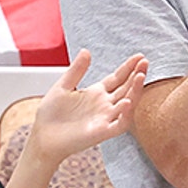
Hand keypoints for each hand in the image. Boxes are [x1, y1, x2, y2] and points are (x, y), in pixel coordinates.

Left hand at [25, 49, 146, 166]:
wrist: (42, 135)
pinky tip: (127, 102)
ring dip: (134, 91)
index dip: (128, 68)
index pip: (117, 78)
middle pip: (125, 88)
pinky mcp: (102, 132)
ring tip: (140, 76)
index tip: (139, 56)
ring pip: (127, 104)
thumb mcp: (63, 86)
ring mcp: (105, 118)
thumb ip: (77, 70)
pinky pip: (119, 124)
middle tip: (145, 62)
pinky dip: (125, 114)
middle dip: (136, 75)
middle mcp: (104, 105)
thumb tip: (87, 51)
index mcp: (96, 93)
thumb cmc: (52, 113)